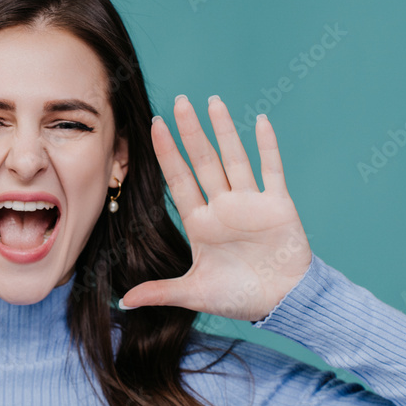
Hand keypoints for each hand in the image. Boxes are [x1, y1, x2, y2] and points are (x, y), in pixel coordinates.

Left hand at [120, 95, 310, 321]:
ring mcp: (250, 203)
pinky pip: (272, 170)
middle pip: (203, 161)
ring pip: (234, 158)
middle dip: (190, 132)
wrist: (282, 304)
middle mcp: (223, 207)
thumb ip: (160, 291)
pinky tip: (261, 122)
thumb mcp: (194, 293)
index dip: (167, 153)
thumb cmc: (238, 298)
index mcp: (200, 224)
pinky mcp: (278, 205)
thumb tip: (123, 301)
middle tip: (178, 102)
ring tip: (212, 101)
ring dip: (224, 130)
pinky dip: (267, 147)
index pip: (179, 180)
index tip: (155, 126)